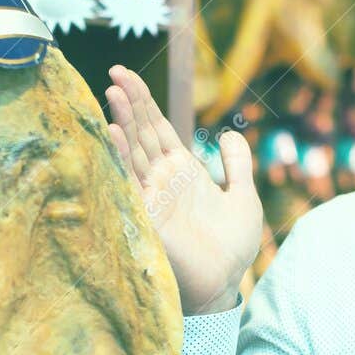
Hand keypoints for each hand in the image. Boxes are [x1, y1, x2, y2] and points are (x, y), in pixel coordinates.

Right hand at [104, 66, 262, 314]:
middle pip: (143, 133)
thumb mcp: (243, 197)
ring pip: (134, 150)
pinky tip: (111, 133)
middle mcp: (163, 179)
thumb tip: (230, 134)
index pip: (159, 128)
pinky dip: (120, 156)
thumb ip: (237, 165)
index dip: (145, 102)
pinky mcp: (148, 213)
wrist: (226, 282)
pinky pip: (130, 180)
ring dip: (124, 121)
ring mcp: (153, 194)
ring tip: (112, 91)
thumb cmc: (233, 247)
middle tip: (115, 72)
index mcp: (184, 171)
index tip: (128, 76)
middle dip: (131, 103)